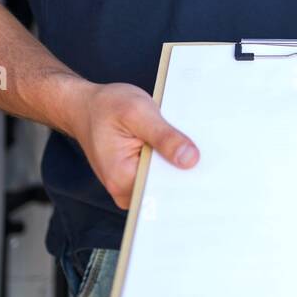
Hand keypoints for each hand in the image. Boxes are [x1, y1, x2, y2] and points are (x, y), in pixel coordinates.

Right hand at [69, 81, 198, 209]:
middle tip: (207, 155)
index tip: (211, 172)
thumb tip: (190, 159)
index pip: (165, 190)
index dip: (189, 180)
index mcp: (122, 178)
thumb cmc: (106, 106)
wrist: (84, 106)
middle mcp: (124, 190)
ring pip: (165, 182)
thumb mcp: (138, 112)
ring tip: (192, 147)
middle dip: (186, 172)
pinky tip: (180, 148)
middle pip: (167, 189)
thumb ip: (164, 136)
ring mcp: (130, 187)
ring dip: (179, 166)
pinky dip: (171, 162)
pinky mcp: (135, 178)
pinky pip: (160, 175)